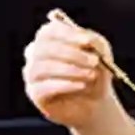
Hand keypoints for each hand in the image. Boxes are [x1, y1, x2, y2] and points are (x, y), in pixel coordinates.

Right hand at [23, 9, 118, 128]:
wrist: (94, 102)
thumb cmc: (95, 73)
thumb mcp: (101, 55)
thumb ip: (96, 43)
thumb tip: (89, 39)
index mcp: (49, 40)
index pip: (49, 32)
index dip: (67, 34)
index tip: (87, 41)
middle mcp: (35, 54)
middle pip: (44, 48)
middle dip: (72, 54)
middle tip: (94, 60)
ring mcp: (32, 74)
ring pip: (43, 68)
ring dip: (71, 70)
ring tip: (91, 75)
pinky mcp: (35, 94)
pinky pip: (44, 87)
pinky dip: (65, 85)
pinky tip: (81, 85)